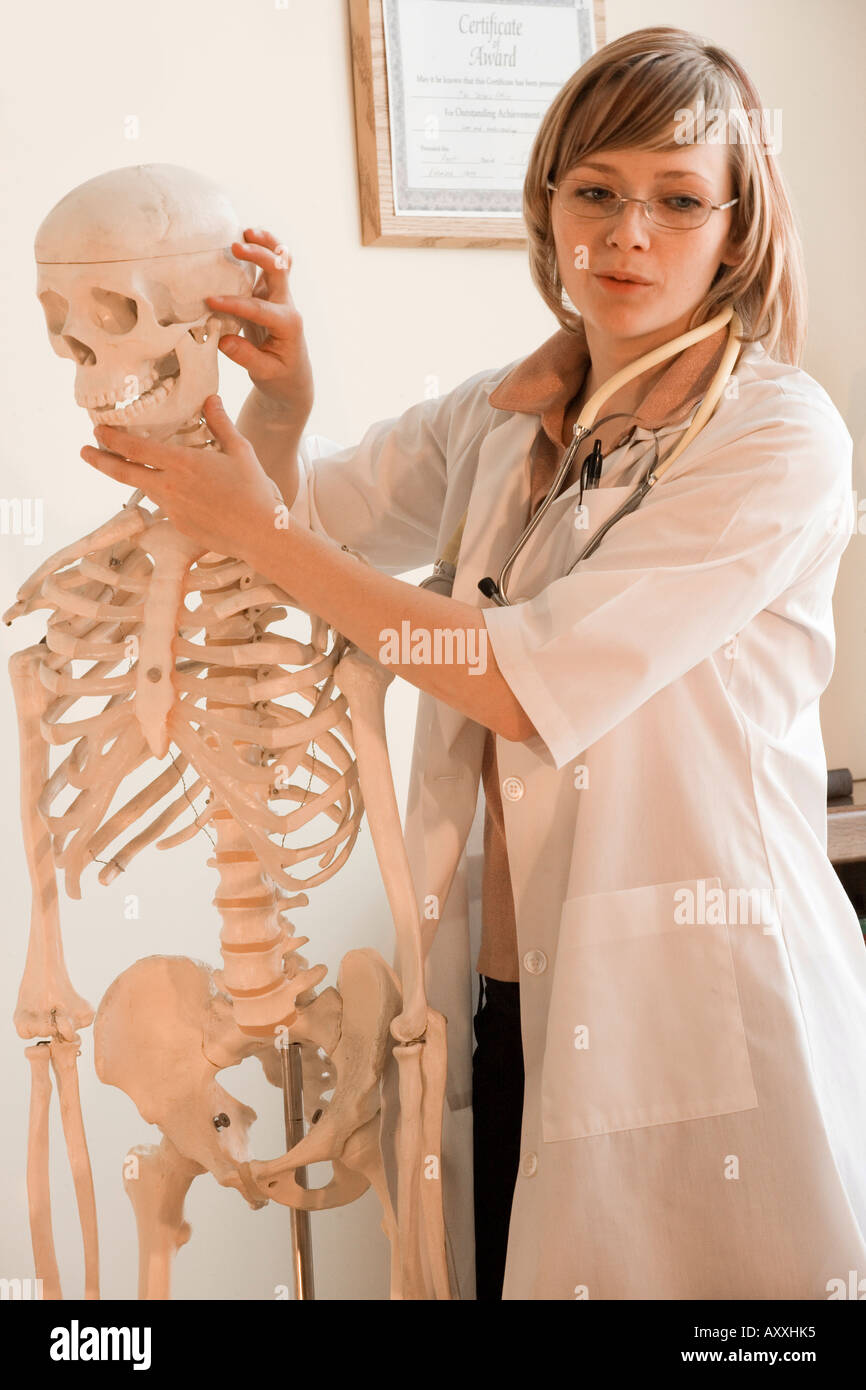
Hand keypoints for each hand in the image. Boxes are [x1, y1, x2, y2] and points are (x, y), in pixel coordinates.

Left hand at [80, 395, 285, 565]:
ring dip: (136, 476)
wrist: (260, 533)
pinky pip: (166, 506)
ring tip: (132, 467)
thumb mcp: (240, 450)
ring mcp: (172, 509)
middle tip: (85, 451)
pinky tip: (180, 493)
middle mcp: (169, 486)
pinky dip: (166, 496)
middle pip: (123, 472)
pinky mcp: (179, 525)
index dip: (111, 439)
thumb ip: (220, 423)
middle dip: (100, 460)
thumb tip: (211, 399)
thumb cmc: (253, 490)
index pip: (134, 448)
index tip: (97, 431)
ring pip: (145, 488)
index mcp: (181, 463)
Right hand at [206, 228, 313, 430]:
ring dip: (266, 244)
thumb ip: (246, 357)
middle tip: (235, 248)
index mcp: (287, 325)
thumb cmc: (279, 377)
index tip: (210, 301)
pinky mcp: (270, 293)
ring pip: (281, 261)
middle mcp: (286, 306)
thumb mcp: (264, 374)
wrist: (292, 377)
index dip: (234, 303)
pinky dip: (264, 248)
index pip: (259, 309)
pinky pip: (272, 265)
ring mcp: (279, 297)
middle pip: (279, 271)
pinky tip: (247, 236)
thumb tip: (224, 340)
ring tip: (246, 231)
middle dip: (259, 256)